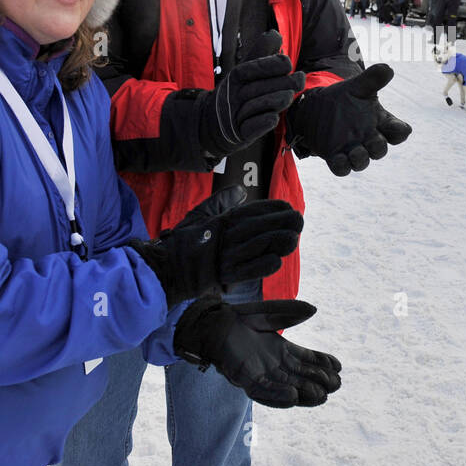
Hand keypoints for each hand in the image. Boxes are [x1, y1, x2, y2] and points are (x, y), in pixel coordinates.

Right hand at [130, 186, 302, 307]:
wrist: (166, 268)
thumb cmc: (184, 242)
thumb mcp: (200, 215)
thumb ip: (221, 202)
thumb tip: (240, 191)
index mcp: (222, 219)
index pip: (252, 210)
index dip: (272, 207)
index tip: (288, 206)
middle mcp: (225, 235)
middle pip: (259, 226)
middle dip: (282, 221)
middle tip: (299, 220)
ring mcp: (226, 256)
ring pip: (258, 245)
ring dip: (278, 241)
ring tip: (294, 238)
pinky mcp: (225, 275)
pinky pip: (249, 270)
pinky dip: (263, 265)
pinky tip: (276, 260)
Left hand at [173, 297, 341, 407]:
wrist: (213, 322)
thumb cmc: (239, 318)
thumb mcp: (269, 313)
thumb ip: (289, 312)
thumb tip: (313, 309)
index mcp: (280, 350)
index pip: (306, 359)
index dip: (322, 364)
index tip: (339, 367)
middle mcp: (273, 364)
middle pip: (300, 376)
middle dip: (319, 382)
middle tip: (337, 385)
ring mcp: (259, 372)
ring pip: (286, 387)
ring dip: (303, 393)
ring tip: (321, 396)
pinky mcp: (244, 377)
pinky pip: (263, 390)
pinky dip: (278, 395)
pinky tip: (294, 396)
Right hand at [195, 30, 304, 158]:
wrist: (212, 124)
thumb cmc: (237, 92)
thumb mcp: (246, 71)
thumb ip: (261, 53)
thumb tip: (276, 34)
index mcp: (235, 78)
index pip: (250, 68)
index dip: (269, 64)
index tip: (288, 62)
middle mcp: (233, 95)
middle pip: (256, 88)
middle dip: (280, 83)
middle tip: (300, 79)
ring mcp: (234, 115)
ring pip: (253, 107)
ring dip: (273, 101)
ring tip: (289, 95)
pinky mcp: (239, 134)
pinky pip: (249, 128)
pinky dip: (261, 123)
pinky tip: (274, 118)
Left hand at [286, 63, 410, 175]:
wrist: (318, 109)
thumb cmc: (346, 99)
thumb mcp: (358, 87)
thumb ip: (373, 78)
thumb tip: (388, 68)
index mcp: (380, 122)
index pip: (398, 132)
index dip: (400, 132)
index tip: (400, 128)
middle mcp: (369, 138)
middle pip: (380, 149)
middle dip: (378, 146)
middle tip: (372, 139)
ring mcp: (353, 149)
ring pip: (362, 162)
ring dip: (361, 159)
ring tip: (355, 151)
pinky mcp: (336, 157)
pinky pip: (342, 168)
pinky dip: (342, 166)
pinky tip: (338, 158)